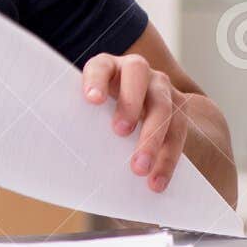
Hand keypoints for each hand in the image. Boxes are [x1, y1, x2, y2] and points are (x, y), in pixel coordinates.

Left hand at [80, 52, 188, 192]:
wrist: (132, 108)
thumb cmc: (101, 111)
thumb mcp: (89, 110)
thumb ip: (82, 120)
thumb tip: (67, 152)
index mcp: (108, 66)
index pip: (100, 66)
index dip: (96, 80)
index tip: (91, 100)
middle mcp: (136, 70)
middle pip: (137, 77)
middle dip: (130, 104)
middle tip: (119, 132)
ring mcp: (160, 86)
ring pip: (163, 106)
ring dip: (153, 139)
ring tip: (139, 169)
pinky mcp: (178, 106)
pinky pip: (178, 131)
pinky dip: (167, 158)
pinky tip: (157, 180)